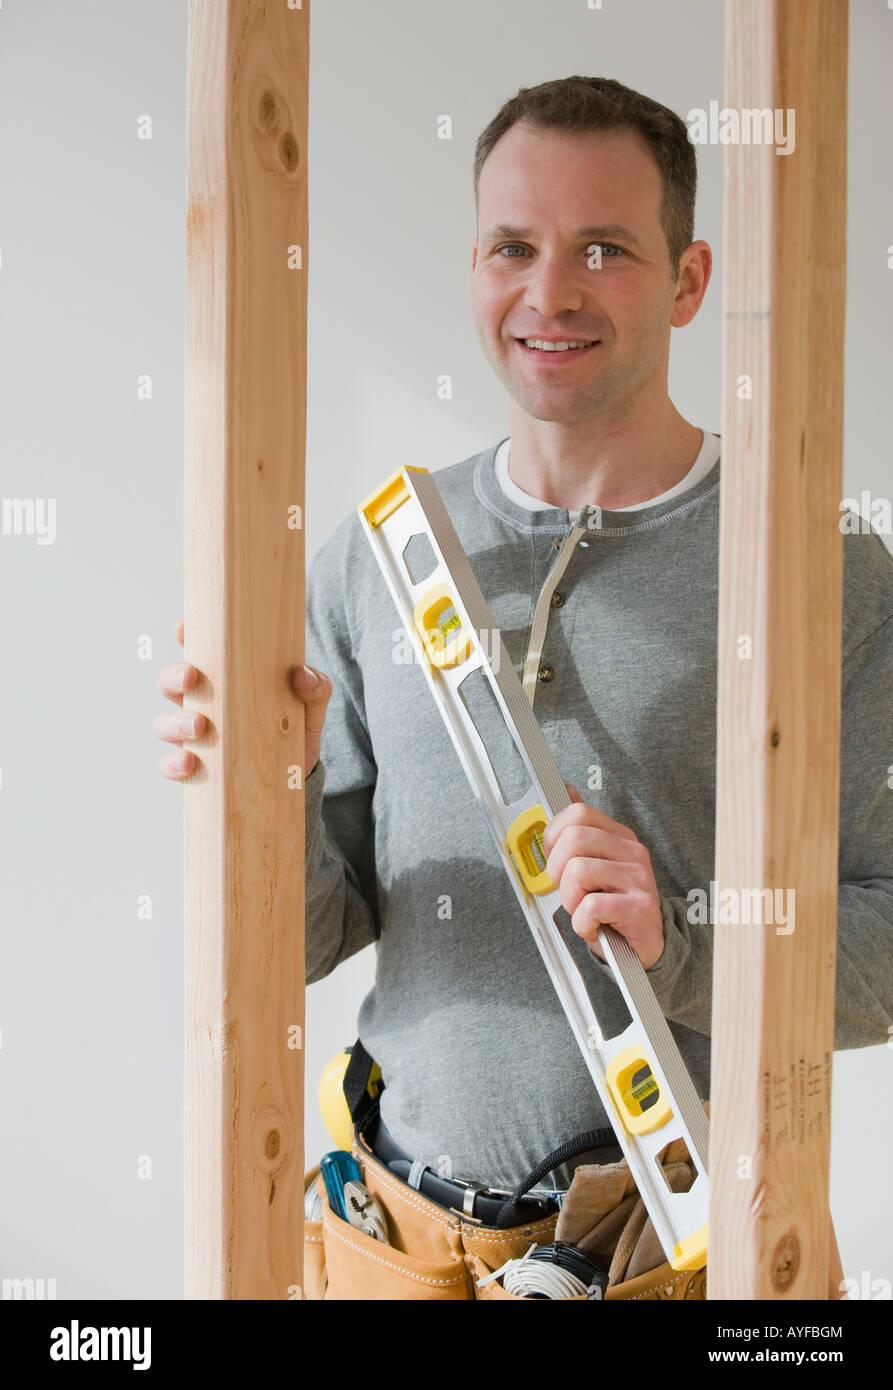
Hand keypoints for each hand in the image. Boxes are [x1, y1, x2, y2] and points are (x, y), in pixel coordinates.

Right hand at [154, 618, 332, 779]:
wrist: (297, 776)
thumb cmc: (295, 728)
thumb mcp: (311, 705)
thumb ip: (315, 686)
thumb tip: (301, 674)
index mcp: (223, 679)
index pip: (196, 651)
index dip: (184, 635)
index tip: (183, 627)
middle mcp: (201, 703)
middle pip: (170, 683)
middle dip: (173, 676)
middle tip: (191, 677)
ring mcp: (194, 736)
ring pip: (165, 723)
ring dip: (175, 722)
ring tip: (199, 726)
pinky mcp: (196, 768)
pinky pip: (171, 766)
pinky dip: (173, 764)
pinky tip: (189, 762)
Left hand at [542, 784, 664, 969]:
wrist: (645, 945)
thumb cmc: (614, 906)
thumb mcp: (597, 864)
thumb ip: (583, 829)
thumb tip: (567, 790)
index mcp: (620, 837)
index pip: (578, 813)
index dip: (554, 835)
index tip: (555, 858)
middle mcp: (633, 852)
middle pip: (573, 839)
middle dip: (557, 870)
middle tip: (569, 890)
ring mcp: (638, 878)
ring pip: (577, 872)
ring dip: (570, 900)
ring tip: (584, 910)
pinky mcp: (639, 907)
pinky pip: (590, 906)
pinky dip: (582, 923)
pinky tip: (594, 925)